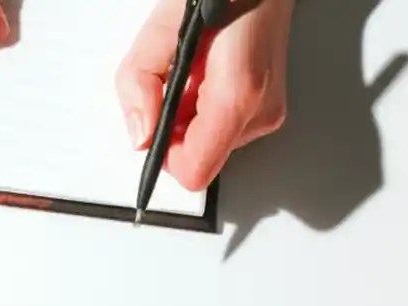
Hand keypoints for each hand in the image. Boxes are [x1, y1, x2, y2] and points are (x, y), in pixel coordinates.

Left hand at [116, 0, 294, 190]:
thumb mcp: (159, 33)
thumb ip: (138, 88)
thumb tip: (140, 135)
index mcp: (236, 95)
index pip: (195, 170)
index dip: (165, 157)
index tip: (154, 130)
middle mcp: (260, 111)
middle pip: (199, 160)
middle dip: (175, 131)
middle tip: (176, 85)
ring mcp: (269, 112)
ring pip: (208, 147)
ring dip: (188, 119)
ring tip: (195, 74)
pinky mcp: (270, 108)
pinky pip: (222, 131)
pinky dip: (203, 111)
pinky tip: (207, 77)